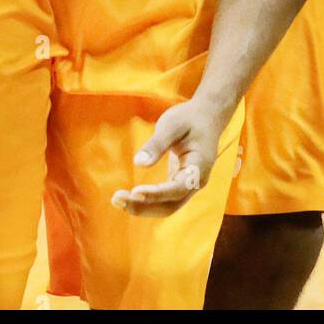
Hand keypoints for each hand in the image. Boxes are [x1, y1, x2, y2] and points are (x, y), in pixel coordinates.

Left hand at [111, 99, 230, 217]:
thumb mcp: (173, 124)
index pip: (177, 188)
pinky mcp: (180, 183)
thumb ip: (157, 144)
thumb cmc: (189, 118)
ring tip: (117, 200)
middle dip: (144, 206)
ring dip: (143, 207)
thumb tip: (138, 163)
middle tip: (116, 199)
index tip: (134, 192)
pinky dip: (147, 201)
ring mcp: (189, 185)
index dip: (156, 193)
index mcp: (199, 166)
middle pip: (171, 205)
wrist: (207, 116)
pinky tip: (129, 197)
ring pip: (167, 206)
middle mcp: (196, 181)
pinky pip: (164, 199)